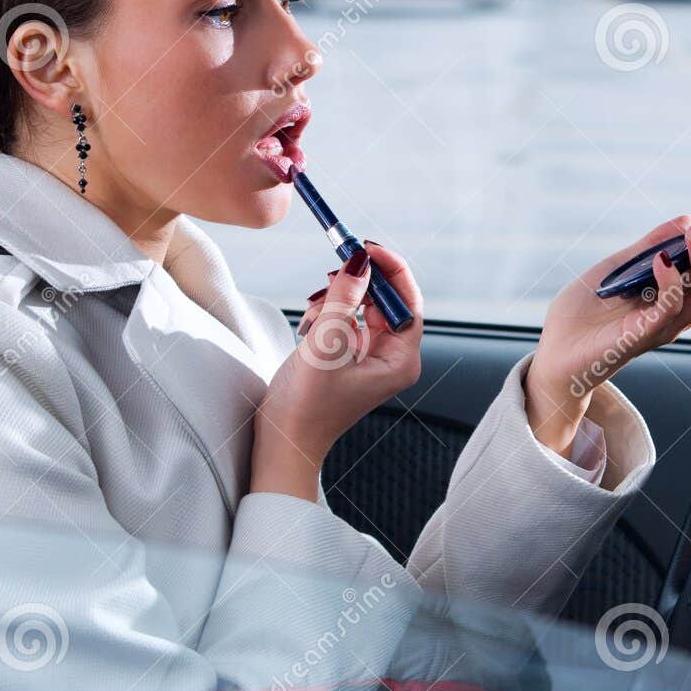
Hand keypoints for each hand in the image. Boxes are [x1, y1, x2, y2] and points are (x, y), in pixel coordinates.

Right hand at [251, 243, 423, 501]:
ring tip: (316, 307)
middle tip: (337, 264)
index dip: (392, 271)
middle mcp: (392, 359)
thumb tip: (360, 261)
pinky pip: (347, 320)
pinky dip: (330, 313)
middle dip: (360, 283)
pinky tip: (311, 322)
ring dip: (340, 299)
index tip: (369, 248)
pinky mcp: (349, 357)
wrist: (282, 442)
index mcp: (400, 361)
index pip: (407, 303)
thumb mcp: (325, 344)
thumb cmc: (306, 407)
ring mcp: (371, 358)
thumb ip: (344, 298)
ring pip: (364, 308)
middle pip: (386, 302)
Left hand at [525, 188, 690, 455]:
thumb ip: (652, 245)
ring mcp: (663, 325)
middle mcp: (680, 310)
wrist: (555, 350)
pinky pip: (668, 310)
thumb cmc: (586, 311)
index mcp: (680, 291)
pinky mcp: (640, 336)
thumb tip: (689, 217)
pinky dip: (670, 282)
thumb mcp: (620, 266)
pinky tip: (661, 259)